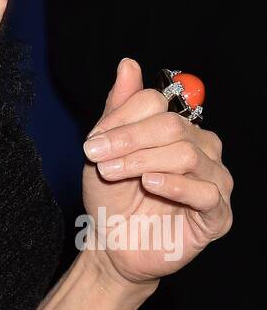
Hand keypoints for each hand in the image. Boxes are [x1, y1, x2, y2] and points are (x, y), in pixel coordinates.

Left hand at [81, 58, 232, 286]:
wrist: (112, 245)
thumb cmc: (112, 197)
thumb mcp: (107, 150)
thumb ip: (120, 109)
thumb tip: (128, 64)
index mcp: (179, 129)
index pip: (157, 104)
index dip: (122, 119)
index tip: (91, 142)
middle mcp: (203, 149)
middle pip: (172, 126)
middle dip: (129, 140)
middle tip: (97, 156)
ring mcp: (215, 181)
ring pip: (187, 154)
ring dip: (143, 161)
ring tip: (114, 173)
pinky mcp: (218, 215)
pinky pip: (206, 192)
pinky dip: (176, 185)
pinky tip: (150, 184)